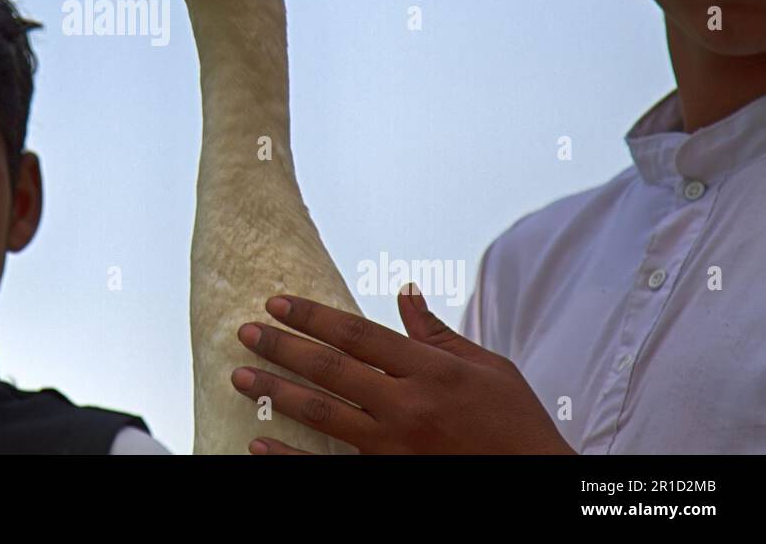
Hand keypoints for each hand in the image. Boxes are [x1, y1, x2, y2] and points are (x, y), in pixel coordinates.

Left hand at [230, 284, 575, 453]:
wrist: (539, 486)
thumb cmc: (517, 425)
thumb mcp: (488, 369)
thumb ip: (437, 334)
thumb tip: (406, 292)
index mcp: (431, 370)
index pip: (357, 333)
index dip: (312, 315)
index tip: (277, 302)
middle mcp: (407, 406)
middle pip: (330, 369)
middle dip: (281, 348)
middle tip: (245, 333)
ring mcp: (395, 447)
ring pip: (322, 413)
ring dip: (276, 394)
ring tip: (240, 377)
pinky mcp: (388, 479)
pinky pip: (329, 466)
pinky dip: (290, 457)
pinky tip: (258, 442)